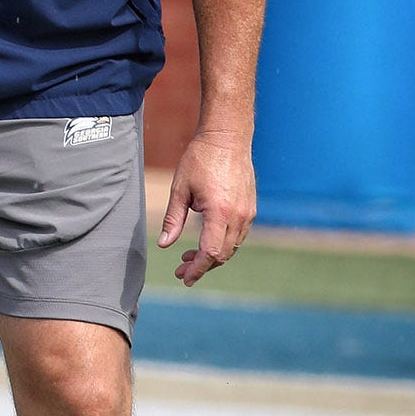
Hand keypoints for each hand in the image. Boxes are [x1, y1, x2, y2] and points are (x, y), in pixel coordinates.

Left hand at [158, 132, 255, 286]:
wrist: (228, 138)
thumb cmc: (200, 159)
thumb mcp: (180, 188)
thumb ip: (173, 219)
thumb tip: (164, 245)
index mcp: (220, 213)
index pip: (210, 253)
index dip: (196, 268)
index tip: (183, 277)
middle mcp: (239, 216)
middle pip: (222, 255)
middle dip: (201, 266)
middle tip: (181, 270)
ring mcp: (248, 213)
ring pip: (232, 247)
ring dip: (212, 256)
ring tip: (188, 256)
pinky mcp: (251, 208)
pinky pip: (238, 235)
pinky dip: (222, 244)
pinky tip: (206, 240)